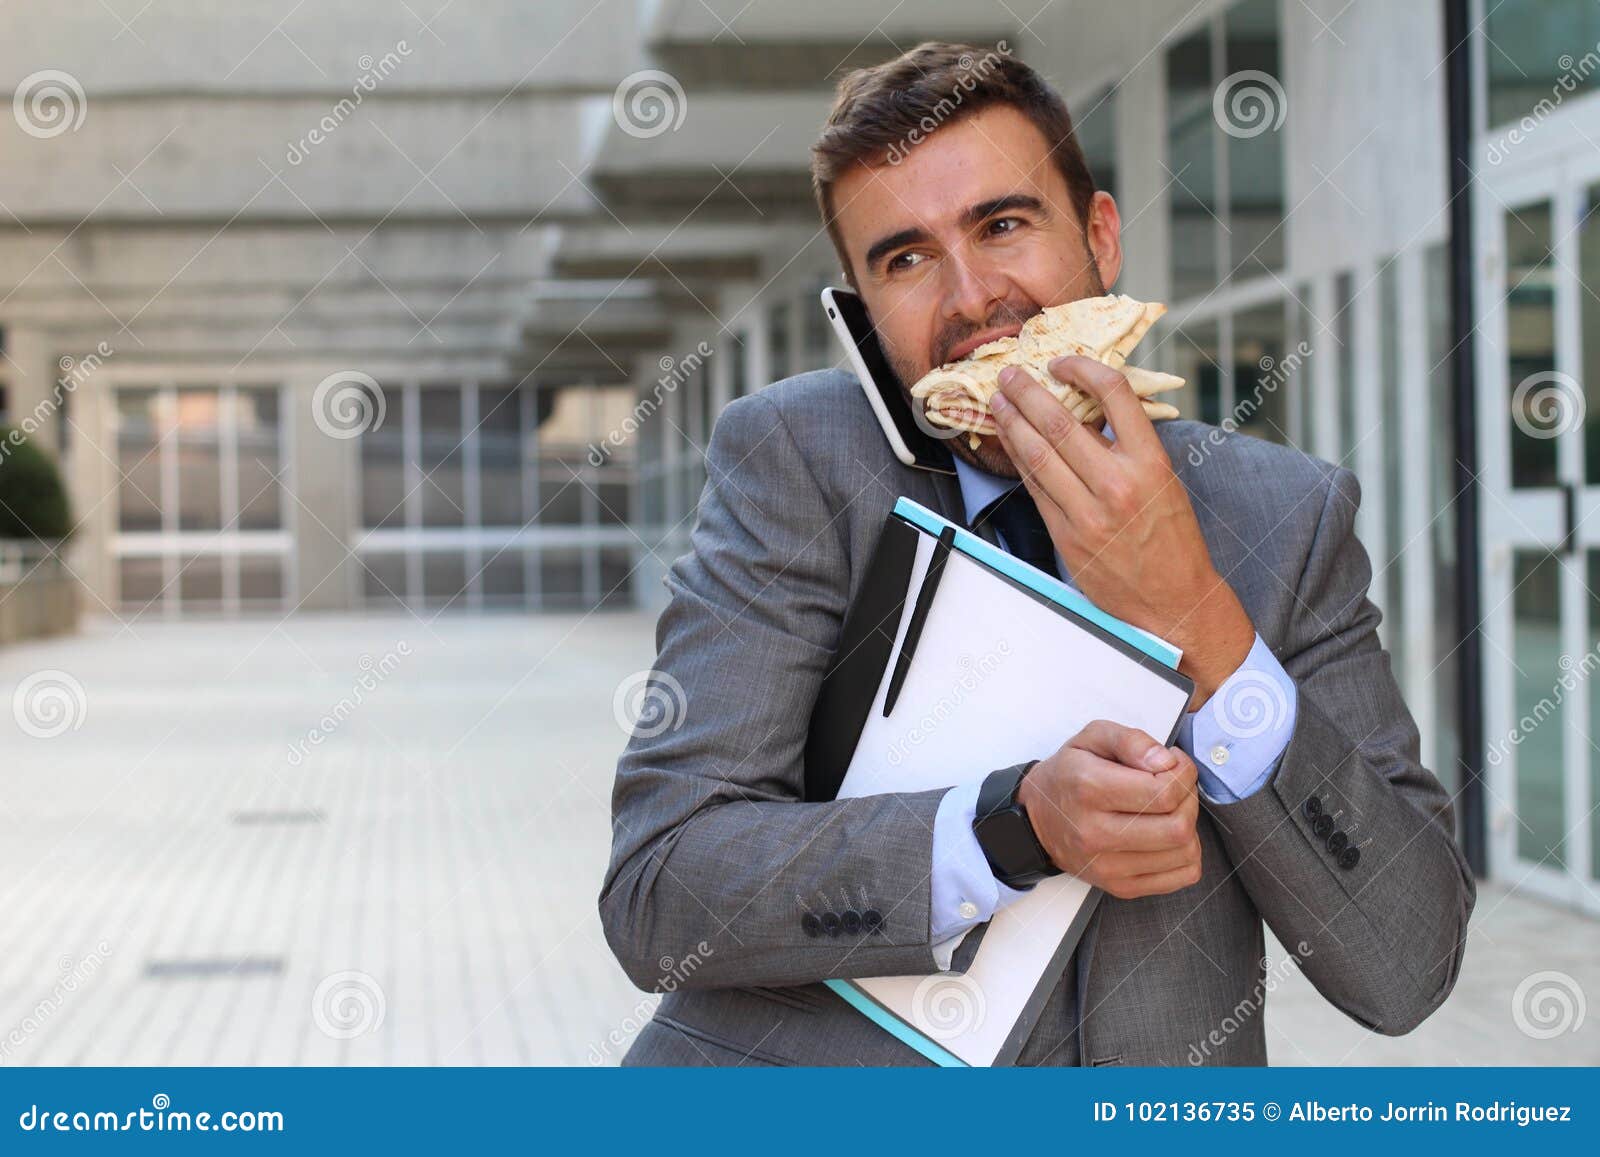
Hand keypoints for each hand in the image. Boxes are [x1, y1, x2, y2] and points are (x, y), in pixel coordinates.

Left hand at [990, 356, 1253, 705]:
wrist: (1174, 600)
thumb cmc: (1172, 538)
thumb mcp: (1164, 481)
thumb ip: (1127, 446)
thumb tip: (1085, 408)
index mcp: (1150, 463)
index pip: (1114, 395)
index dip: (1082, 368)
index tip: (1062, 361)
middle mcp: (1116, 484)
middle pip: (1060, 422)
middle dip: (1027, 392)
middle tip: (1009, 373)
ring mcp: (1086, 513)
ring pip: (1037, 454)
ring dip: (1011, 422)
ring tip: (998, 402)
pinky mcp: (1065, 536)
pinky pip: (1034, 488)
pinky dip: (1018, 460)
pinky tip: (1009, 442)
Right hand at [1016, 720, 1201, 899]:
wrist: (1037, 821)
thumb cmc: (1068, 776)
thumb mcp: (1091, 738)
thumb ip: (1131, 740)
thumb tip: (1166, 762)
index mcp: (1089, 788)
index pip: (1163, 792)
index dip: (1183, 773)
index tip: (1173, 764)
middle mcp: (1096, 833)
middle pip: (1178, 827)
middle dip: (1189, 800)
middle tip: (1176, 786)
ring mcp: (1108, 866)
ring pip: (1184, 853)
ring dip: (1190, 826)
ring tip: (1170, 810)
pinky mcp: (1120, 887)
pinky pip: (1181, 876)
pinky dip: (1187, 854)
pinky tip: (1168, 836)